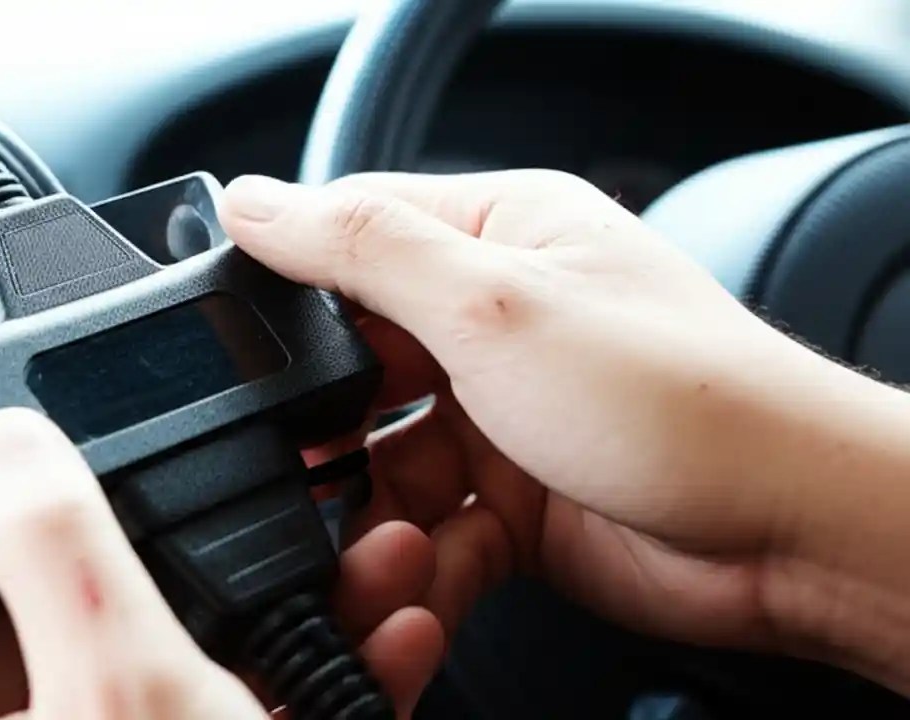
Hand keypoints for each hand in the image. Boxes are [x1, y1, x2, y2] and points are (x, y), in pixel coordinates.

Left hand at [0, 408, 444, 718]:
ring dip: (260, 597)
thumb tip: (9, 446)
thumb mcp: (118, 701)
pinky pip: (240, 711)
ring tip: (339, 543)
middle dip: (139, 529)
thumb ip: (57, 558)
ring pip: (167, 659)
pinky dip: (313, 674)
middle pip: (43, 610)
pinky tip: (384, 634)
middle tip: (171, 455)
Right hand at [217, 170, 909, 693]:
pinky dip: (417, 564)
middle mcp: (495, 322)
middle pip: (356, 365)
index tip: (234, 339)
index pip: (353, 235)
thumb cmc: (677, 396)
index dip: (287, 287)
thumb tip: (255, 203)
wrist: (785, 535)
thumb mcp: (494, 303)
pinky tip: (426, 582)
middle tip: (304, 465)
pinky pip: (425, 530)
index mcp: (498, 236)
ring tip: (390, 547)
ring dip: (373, 513)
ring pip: (382, 464)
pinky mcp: (511, 504)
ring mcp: (501, 417)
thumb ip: (361, 250)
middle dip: (327, 427)